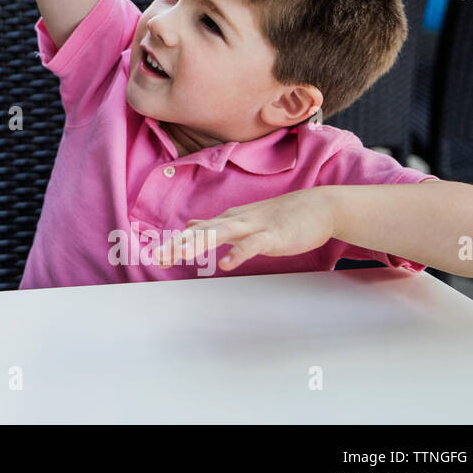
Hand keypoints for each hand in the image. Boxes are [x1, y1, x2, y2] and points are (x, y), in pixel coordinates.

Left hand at [156, 189, 337, 271]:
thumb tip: (188, 226)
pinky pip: (253, 245)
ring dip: (199, 244)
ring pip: (221, 234)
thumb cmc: (281, 216)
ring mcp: (254, 226)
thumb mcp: (242, 219)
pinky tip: (225, 265)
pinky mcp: (273, 235)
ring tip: (179, 256)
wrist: (318, 207)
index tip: (155, 256)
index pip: (195, 232)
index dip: (175, 243)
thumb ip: (215, 224)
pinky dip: (238, 254)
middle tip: (157, 257)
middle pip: (202, 233)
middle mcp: (235, 221)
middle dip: (178, 245)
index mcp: (228, 220)